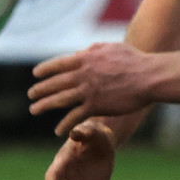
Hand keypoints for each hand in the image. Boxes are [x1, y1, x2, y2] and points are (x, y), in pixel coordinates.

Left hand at [28, 43, 155, 135]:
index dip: (45, 69)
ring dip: (44, 105)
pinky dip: (64, 124)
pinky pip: (75, 116)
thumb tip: (80, 53)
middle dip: (40, 89)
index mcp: (86, 59)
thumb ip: (93, 50)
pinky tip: (57, 131)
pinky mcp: (95, 106)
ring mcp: (87, 90)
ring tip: (34, 110)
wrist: (147, 77)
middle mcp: (82, 74)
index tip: (35, 74)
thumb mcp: (110, 48)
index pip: (59, 64)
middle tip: (31, 95)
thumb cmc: (134, 61)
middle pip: (55, 82)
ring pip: (59, 99)